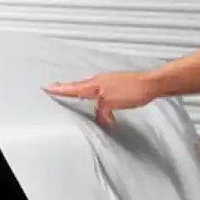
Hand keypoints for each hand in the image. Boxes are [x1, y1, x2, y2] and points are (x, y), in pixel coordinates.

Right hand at [44, 71, 158, 126]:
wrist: (152, 84)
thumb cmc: (133, 90)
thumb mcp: (111, 104)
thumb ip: (101, 112)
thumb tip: (101, 118)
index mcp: (94, 85)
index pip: (72, 89)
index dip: (59, 90)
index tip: (46, 88)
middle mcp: (99, 81)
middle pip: (78, 86)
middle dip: (66, 88)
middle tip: (54, 88)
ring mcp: (108, 82)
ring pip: (89, 87)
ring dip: (80, 91)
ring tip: (73, 94)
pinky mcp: (117, 85)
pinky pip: (99, 90)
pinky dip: (94, 95)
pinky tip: (98, 99)